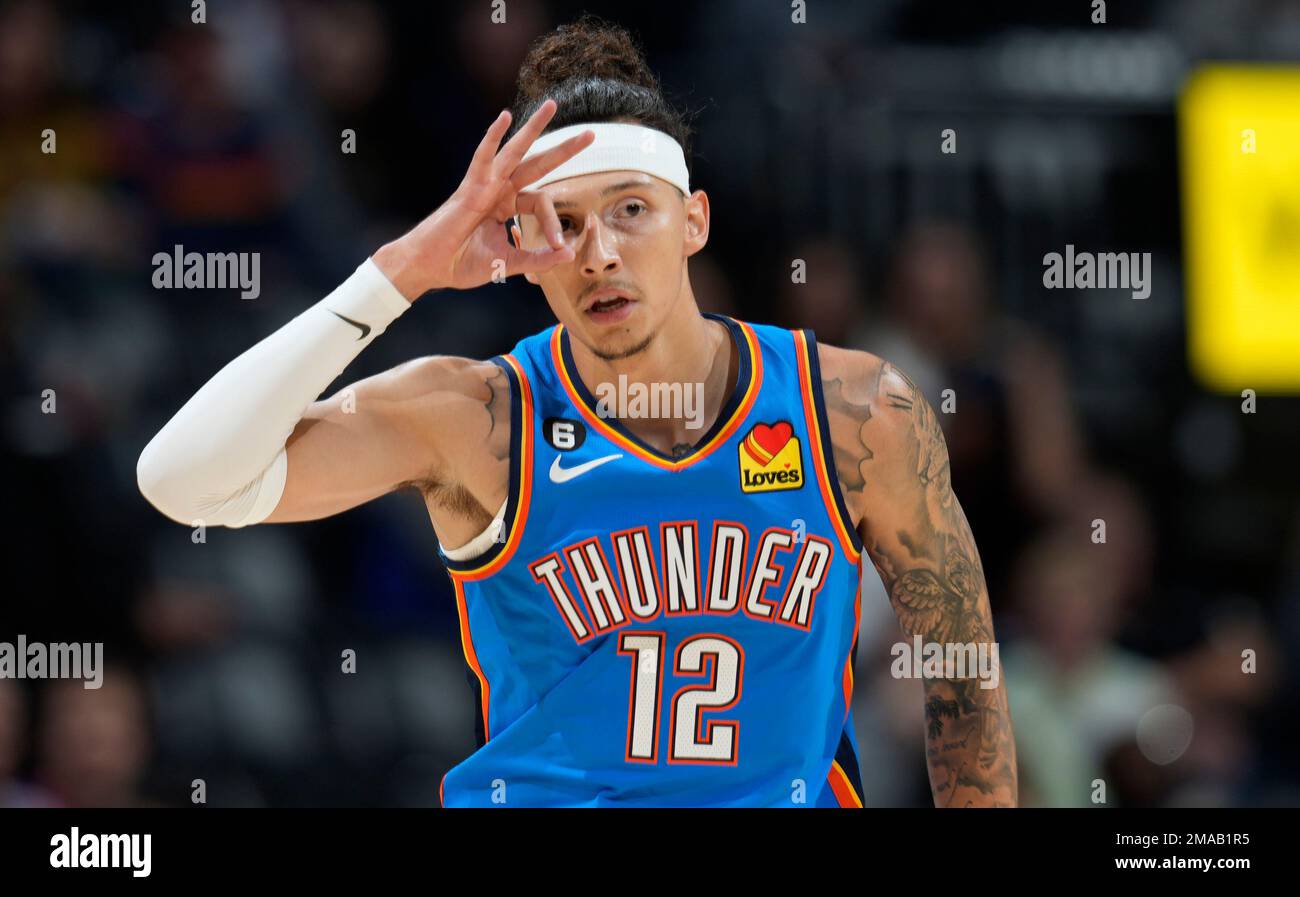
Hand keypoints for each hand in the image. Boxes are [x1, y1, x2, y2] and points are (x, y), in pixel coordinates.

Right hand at [373, 99, 594, 298]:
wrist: (430, 268)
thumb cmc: (462, 264)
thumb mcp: (508, 264)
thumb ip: (537, 259)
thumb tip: (568, 255)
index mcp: (507, 206)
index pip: (541, 204)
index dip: (553, 225)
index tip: (558, 247)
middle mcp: (499, 190)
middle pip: (537, 164)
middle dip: (564, 150)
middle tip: (592, 135)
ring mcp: (485, 186)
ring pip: (514, 152)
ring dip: (533, 128)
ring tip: (552, 105)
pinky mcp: (469, 189)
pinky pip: (482, 158)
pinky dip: (492, 138)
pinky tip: (504, 117)